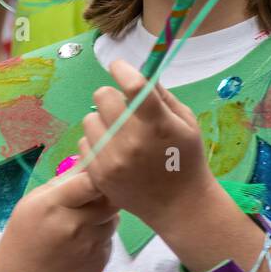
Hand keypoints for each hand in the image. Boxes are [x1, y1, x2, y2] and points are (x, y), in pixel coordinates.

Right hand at [0, 168, 117, 271]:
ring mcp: (90, 247)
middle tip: (93, 196)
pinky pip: (110, 240)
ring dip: (105, 216)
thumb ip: (63, 182)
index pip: (91, 180)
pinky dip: (101, 237)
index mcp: (54, 205)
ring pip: (114, 219)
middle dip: (106, 193)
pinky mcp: (100, 263)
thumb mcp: (32, 202)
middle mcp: (75, 226)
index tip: (97, 171)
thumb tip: (90, 159)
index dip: (99, 174)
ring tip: (83, 223)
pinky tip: (81, 244)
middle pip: (110, 199)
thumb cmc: (22, 237)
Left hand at [80, 59, 216, 230]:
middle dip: (113, 98)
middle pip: (102, 96)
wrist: (179, 205)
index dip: (121, 69)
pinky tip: (114, 152)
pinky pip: (84, 142)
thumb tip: (138, 72)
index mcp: (157, 124)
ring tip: (120, 134)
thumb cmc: (186, 159)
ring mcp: (112, 159)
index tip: (118, 67)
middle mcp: (131, 140)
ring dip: (103, 121)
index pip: (132, 86)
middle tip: (125, 110)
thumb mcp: (185, 122)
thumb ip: (161, 96)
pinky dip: (97, 142)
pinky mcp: (98, 174)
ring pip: (89, 119)